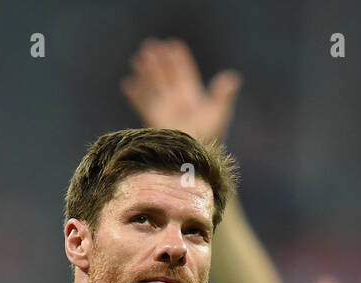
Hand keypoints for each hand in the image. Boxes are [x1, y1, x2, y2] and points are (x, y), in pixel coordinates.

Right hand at [121, 37, 241, 143]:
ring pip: (153, 87)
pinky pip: (142, 105)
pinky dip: (135, 94)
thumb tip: (232, 76)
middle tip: (150, 45)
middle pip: (167, 76)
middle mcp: (177, 103)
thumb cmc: (209, 138)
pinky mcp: (154, 122)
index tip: (173, 45)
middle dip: (159, 61)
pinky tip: (128, 83)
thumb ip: (223, 95)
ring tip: (138, 59)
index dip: (179, 59)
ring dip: (146, 73)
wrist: (192, 158)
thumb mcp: (219, 113)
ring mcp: (165, 112)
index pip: (185, 73)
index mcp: (193, 98)